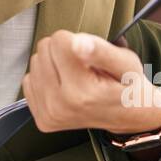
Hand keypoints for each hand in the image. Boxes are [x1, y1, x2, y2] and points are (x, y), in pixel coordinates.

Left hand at [22, 30, 160, 134]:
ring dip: (54, 64)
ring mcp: (49, 115)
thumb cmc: (130, 86)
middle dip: (64, 51)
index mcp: (81, 92)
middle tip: (86, 68)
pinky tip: (65, 86)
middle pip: (44, 49)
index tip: (92, 56)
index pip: (58, 40)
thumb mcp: (126, 63)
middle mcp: (60, 106)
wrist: (131, 116)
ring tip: (77, 77)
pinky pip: (29, 80)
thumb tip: (77, 43)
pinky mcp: (42, 119)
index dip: (77, 42)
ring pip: (35, 62)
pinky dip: (46, 78)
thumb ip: (101, 50)